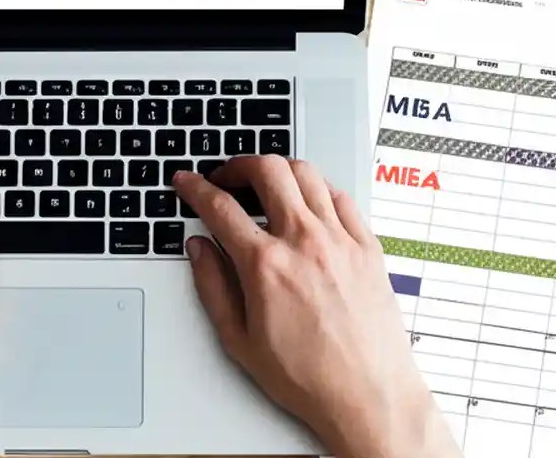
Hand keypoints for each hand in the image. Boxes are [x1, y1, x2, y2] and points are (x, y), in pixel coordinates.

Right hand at [173, 157, 459, 457]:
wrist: (367, 391)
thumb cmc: (308, 375)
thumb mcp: (239, 339)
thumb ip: (213, 285)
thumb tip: (198, 248)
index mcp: (266, 266)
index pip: (220, 207)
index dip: (195, 188)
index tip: (187, 183)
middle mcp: (305, 242)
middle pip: (267, 170)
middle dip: (238, 164)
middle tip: (226, 178)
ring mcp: (340, 240)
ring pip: (307, 174)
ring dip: (279, 169)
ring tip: (265, 183)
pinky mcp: (367, 246)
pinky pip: (341, 196)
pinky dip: (319, 189)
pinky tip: (309, 201)